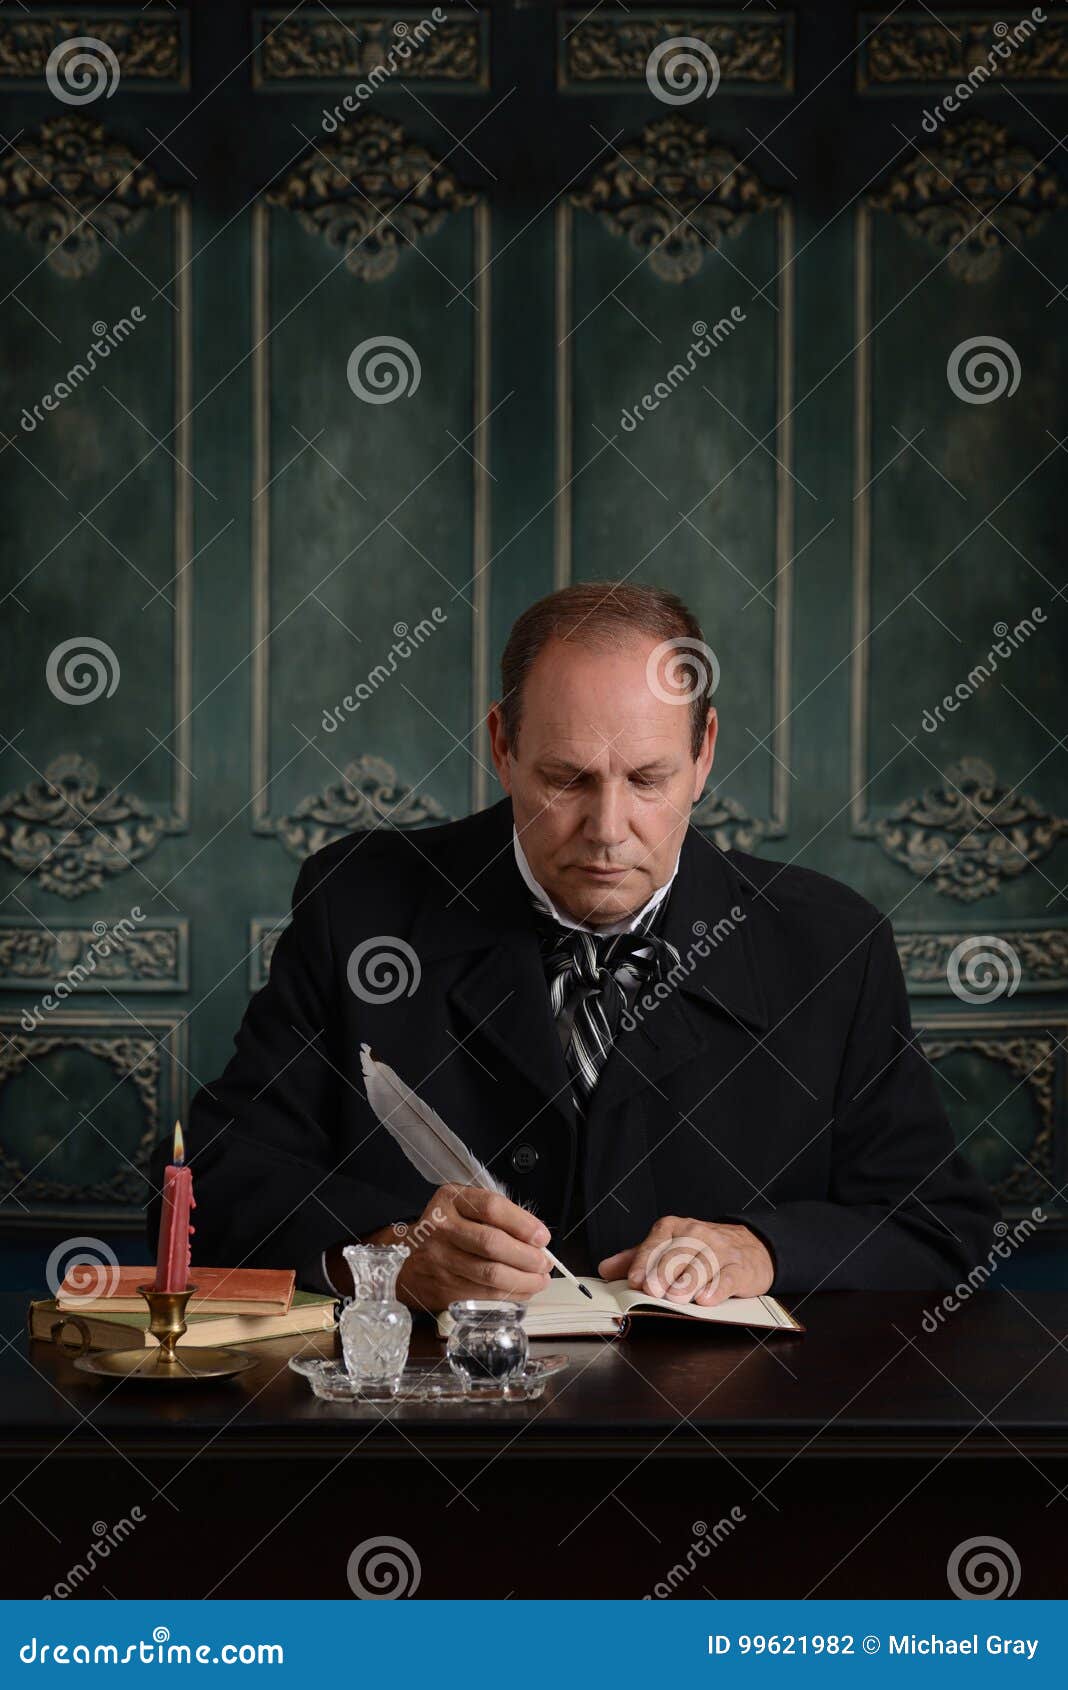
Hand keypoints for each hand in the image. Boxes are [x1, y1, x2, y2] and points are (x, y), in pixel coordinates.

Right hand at [329, 1184, 553, 1313]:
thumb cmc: (447, 1229)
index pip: (491, 1208)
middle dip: (527, 1257)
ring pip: (490, 1275)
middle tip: (545, 1263)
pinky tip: (523, 1291)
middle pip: (492, 1244)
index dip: (522, 1223)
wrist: (406, 1260)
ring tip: (540, 1279)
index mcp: (450, 1200)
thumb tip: (536, 1238)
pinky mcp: (443, 1288)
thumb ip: (496, 1214)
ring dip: (524, 1280)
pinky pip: (484, 1295)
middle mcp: (441, 1228)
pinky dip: (510, 1295)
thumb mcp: (464, 1206)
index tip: (542, 1236)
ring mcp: (440, 1261)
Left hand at [597, 1217, 773, 1307]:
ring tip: (677, 1297)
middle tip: (653, 1291)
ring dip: (688, 1282)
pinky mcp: (739, 1268)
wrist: (750, 1246)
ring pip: (702, 1265)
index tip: (635, 1280)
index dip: (644, 1261)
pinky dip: (717, 1288)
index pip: (656, 1242)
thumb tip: (605, 1269)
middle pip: (678, 1254)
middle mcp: (697, 1235)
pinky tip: (706, 1299)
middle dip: (664, 1272)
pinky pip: (728, 1277)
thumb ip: (637, 1257)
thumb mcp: (667, 1247)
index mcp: (674, 1228)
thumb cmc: (700, 1249)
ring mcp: (720, 1250)